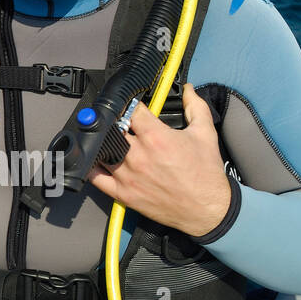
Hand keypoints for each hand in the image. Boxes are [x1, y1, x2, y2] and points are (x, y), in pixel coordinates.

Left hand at [88, 84, 232, 236]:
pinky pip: (95, 177)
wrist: (209, 210)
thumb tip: (189, 89)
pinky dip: (91, 165)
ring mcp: (127, 175)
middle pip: (112, 128)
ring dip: (103, 141)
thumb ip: (196, 107)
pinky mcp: (122, 194)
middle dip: (115, 122)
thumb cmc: (207, 173)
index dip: (130, 104)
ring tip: (108, 139)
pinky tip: (95, 158)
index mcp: (156, 137)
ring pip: (101, 149)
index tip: (131, 106)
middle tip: (119, 123)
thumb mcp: (205, 134)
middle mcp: (138, 155)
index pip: (131, 110)